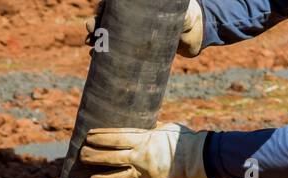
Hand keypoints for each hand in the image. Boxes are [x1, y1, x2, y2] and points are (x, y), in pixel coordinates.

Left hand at [81, 123, 209, 177]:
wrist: (200, 157)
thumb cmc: (184, 139)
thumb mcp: (166, 128)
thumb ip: (151, 129)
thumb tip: (146, 124)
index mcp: (144, 138)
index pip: (116, 136)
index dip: (101, 137)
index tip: (88, 136)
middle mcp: (141, 155)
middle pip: (111, 156)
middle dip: (94, 156)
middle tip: (82, 156)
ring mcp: (145, 172)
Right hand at [86, 0, 204, 57]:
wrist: (197, 34)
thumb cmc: (188, 17)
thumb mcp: (179, 13)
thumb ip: (174, 15)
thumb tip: (173, 19)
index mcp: (137, 7)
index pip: (113, 7)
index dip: (101, 14)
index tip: (95, 23)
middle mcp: (133, 18)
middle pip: (107, 21)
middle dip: (95, 29)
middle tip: (91, 38)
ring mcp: (134, 33)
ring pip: (109, 36)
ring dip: (97, 43)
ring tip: (92, 53)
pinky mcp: (137, 49)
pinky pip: (117, 51)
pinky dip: (106, 55)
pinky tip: (97, 60)